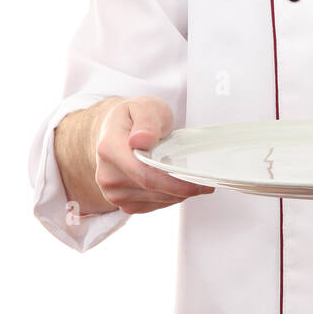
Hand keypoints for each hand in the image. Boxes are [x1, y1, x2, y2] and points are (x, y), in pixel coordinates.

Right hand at [94, 96, 215, 215]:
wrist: (120, 130)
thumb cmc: (135, 117)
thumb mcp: (145, 107)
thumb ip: (146, 121)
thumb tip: (141, 139)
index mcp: (110, 148)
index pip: (144, 174)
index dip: (174, 182)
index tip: (199, 182)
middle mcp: (107, 174)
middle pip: (152, 190)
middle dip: (183, 188)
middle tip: (205, 181)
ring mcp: (113, 192)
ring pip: (156, 200)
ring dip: (178, 193)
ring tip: (190, 178)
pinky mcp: (122, 203)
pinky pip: (153, 206)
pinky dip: (169, 197)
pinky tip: (174, 184)